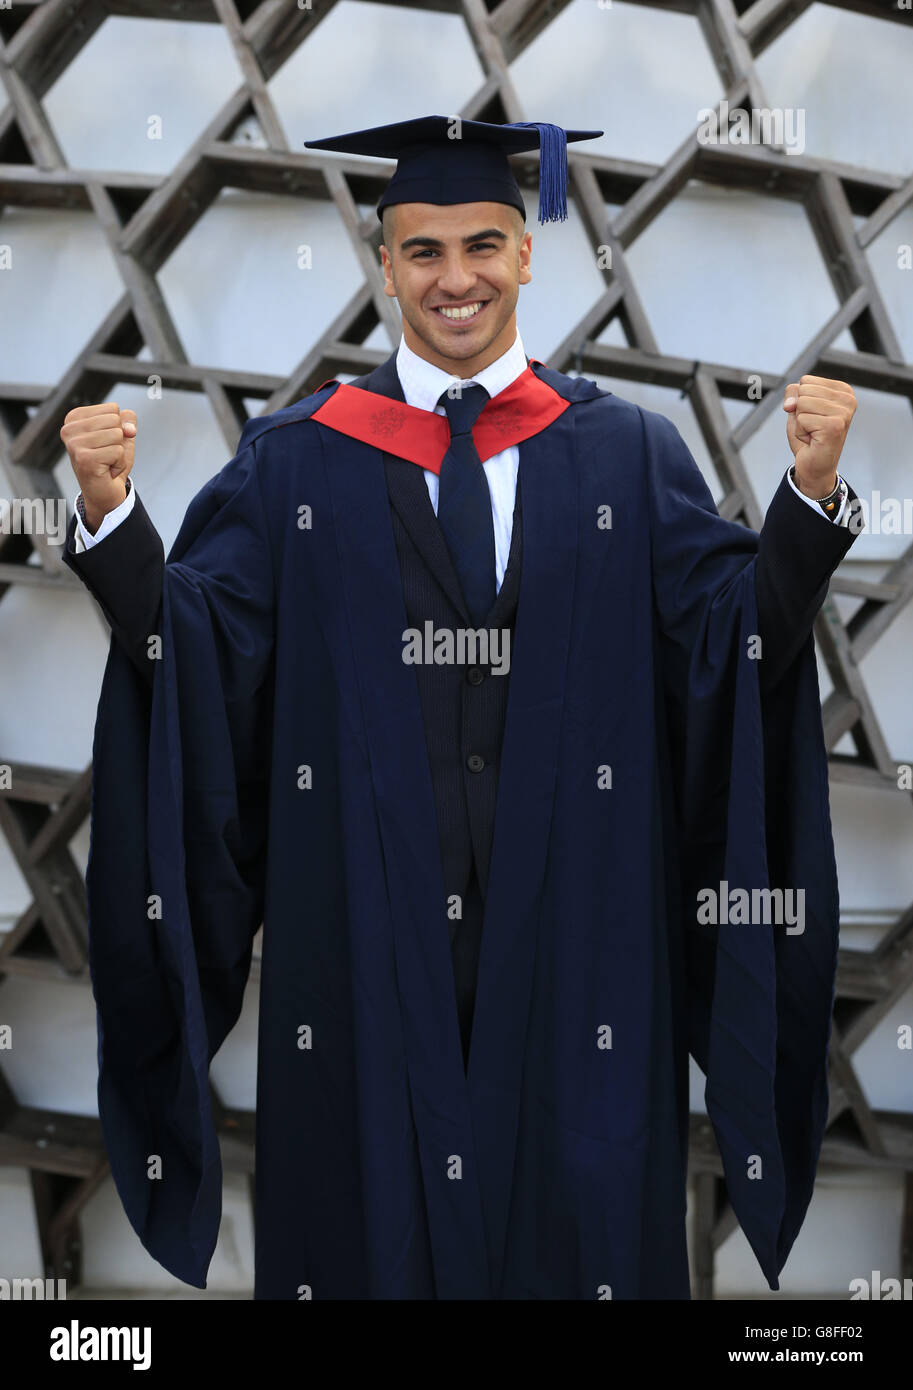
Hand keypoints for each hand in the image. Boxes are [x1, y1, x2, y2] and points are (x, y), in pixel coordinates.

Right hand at [60, 402, 136, 533]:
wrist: (105, 492)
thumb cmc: (110, 461)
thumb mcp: (122, 435)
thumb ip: (127, 420)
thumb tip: (129, 429)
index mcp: (74, 418)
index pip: (112, 408)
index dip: (117, 427)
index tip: (105, 443)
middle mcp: (69, 429)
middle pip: (114, 420)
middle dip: (119, 440)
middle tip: (106, 454)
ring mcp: (74, 444)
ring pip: (117, 435)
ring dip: (119, 452)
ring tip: (106, 462)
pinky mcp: (84, 459)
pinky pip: (118, 451)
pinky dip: (119, 463)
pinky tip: (107, 471)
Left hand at [782, 375, 855, 497]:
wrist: (814, 465)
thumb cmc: (808, 435)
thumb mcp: (798, 408)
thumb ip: (793, 394)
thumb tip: (790, 404)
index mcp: (843, 390)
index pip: (806, 381)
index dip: (800, 400)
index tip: (813, 416)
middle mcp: (848, 399)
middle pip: (803, 390)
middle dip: (800, 411)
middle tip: (812, 427)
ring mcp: (843, 413)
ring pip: (801, 404)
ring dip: (800, 422)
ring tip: (813, 433)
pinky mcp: (835, 426)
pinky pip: (801, 419)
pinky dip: (801, 432)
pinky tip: (813, 440)